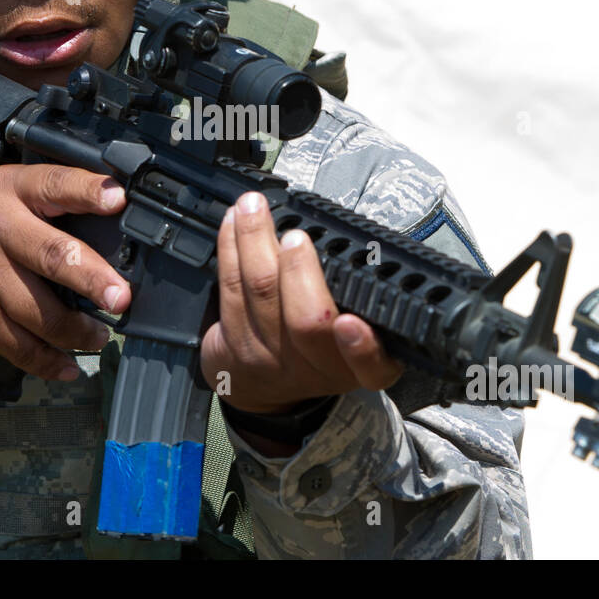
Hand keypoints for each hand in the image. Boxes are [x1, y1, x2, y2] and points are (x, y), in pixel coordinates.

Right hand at [0, 164, 130, 381]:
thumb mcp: (0, 199)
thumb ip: (47, 205)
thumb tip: (114, 227)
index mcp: (8, 191)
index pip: (53, 185)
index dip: (87, 192)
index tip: (119, 201)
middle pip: (55, 256)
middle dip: (94, 279)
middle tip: (121, 297)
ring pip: (45, 313)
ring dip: (81, 332)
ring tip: (99, 334)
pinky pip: (25, 347)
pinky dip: (52, 362)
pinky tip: (69, 364)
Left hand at [199, 191, 404, 415]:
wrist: (265, 390)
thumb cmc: (315, 347)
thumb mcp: (351, 341)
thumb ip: (358, 306)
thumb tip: (352, 245)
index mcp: (357, 367)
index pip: (370, 366)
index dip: (361, 348)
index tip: (349, 323)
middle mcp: (314, 369)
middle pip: (306, 321)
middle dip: (298, 270)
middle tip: (295, 236)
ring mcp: (268, 362)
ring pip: (259, 294)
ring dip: (253, 241)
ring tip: (253, 208)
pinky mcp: (229, 349)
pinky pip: (228, 290)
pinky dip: (230, 249)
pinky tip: (233, 224)